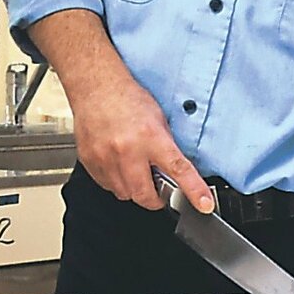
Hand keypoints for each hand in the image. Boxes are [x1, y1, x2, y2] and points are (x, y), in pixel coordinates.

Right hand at [72, 70, 213, 212]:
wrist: (96, 88)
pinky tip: (118, 164)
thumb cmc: (127, 99)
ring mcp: (106, 158)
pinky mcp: (90, 162)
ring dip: (134, 189)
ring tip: (134, 169)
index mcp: (150, 137)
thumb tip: (176, 171)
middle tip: (159, 191)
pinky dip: (116, 182)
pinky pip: (107, 186)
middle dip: (155, 199)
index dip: (193, 190)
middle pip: (145, 195)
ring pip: (125, 194)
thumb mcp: (158, 119)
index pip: (178, 169)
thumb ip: (166, 147)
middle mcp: (127, 150)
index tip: (203, 204)